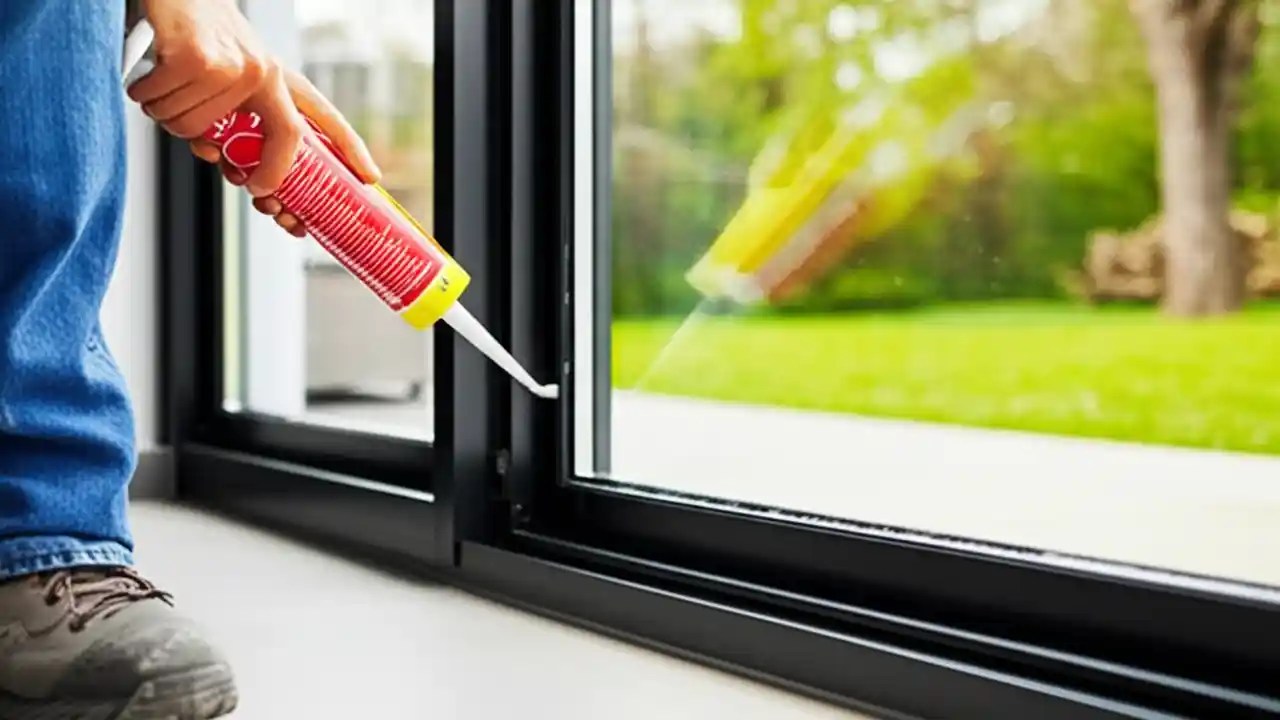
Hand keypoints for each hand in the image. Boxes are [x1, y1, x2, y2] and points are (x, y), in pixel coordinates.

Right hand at [129, 0, 378, 235]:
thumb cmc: (202, 40)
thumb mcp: (235, 80)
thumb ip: (239, 125)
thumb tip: (236, 174)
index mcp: (279, 81)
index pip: (323, 120)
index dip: (349, 149)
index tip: (370, 178)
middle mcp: (264, 74)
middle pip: (237, 148)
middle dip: (210, 152)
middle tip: (206, 146)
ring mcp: (233, 67)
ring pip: (189, 128)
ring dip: (167, 114)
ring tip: (169, 86)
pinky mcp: (197, 59)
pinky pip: (161, 104)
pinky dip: (146, 95)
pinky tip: (150, 75)